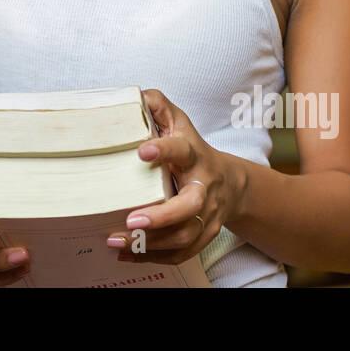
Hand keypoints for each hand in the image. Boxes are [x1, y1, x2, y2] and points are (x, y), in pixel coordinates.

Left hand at [106, 88, 238, 265]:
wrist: (231, 185)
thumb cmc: (194, 151)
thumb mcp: (180, 124)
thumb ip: (159, 107)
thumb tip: (137, 94)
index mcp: (194, 155)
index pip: (181, 149)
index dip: (164, 149)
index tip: (142, 151)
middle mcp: (204, 187)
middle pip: (190, 205)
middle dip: (162, 216)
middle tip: (132, 221)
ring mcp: (206, 215)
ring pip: (184, 236)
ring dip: (151, 243)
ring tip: (117, 240)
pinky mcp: (203, 235)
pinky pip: (181, 253)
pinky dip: (153, 256)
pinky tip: (128, 253)